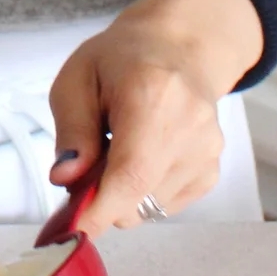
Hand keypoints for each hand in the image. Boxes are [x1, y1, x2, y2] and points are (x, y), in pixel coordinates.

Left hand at [47, 0, 263, 234]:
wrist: (180, 48)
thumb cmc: (123, 60)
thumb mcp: (77, 78)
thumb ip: (71, 129)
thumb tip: (65, 178)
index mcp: (154, 96)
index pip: (130, 174)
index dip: (97, 210)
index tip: (69, 227)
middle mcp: (190, 129)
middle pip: (136, 200)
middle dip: (99, 197)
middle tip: (87, 161)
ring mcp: (207, 154)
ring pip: (146, 210)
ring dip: (121, 193)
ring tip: (120, 148)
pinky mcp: (211, 172)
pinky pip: (163, 206)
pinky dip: (142, 192)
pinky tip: (143, 155)